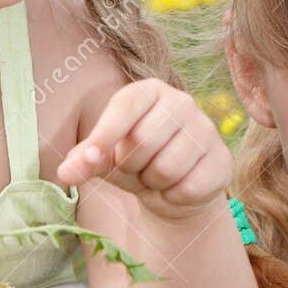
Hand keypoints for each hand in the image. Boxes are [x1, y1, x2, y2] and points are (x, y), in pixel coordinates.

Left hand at [56, 79, 231, 221]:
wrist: (175, 189)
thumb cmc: (135, 163)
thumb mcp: (105, 159)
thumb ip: (85, 160)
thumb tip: (65, 173)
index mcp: (148, 91)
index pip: (124, 107)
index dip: (104, 135)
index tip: (89, 160)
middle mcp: (181, 102)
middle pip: (143, 141)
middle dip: (130, 166)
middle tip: (135, 168)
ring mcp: (207, 130)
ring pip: (166, 168)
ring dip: (153, 184)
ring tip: (156, 177)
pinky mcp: (222, 160)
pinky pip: (189, 187)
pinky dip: (174, 197)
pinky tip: (177, 188)